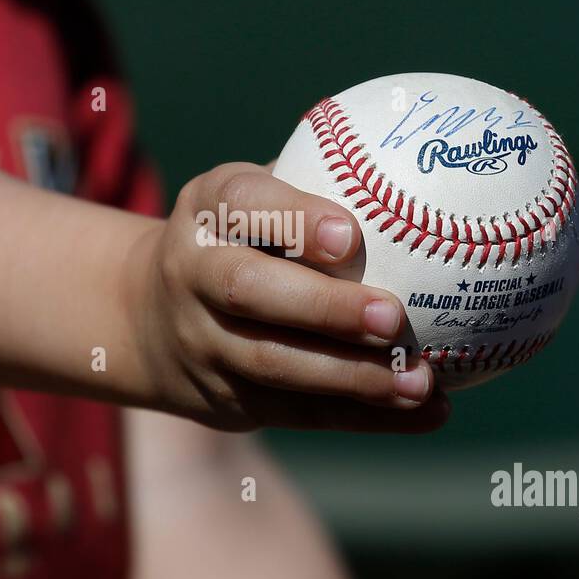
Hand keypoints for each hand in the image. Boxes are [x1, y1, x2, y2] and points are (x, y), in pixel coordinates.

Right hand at [128, 162, 450, 431]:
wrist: (149, 318)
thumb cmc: (242, 238)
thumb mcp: (256, 196)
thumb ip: (319, 179)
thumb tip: (429, 164)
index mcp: (208, 209)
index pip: (244, 203)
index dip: (297, 218)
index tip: (353, 235)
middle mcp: (193, 272)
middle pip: (250, 291)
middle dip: (324, 309)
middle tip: (394, 318)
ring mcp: (203, 341)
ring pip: (274, 363)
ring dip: (353, 377)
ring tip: (421, 381)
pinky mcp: (225, 397)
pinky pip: (297, 410)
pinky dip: (364, 415)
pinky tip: (426, 411)